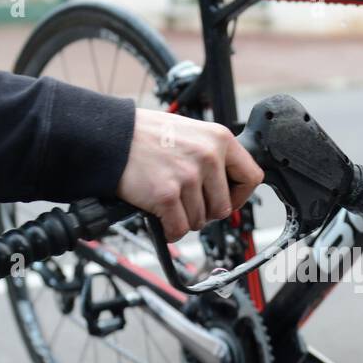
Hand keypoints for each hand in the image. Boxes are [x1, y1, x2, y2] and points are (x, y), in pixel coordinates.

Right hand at [118, 108, 263, 241]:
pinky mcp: (167, 195)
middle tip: (186, 201)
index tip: (226, 199)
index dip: (240, 195)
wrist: (110, 136)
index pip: (252, 177)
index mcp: (219, 138)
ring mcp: (188, 177)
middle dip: (206, 211)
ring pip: (200, 221)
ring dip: (183, 218)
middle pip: (224, 208)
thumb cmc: (146, 135)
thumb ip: (213, 154)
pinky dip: (169, 229)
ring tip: (168, 200)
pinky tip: (160, 216)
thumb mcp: (192, 132)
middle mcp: (208, 156)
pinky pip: (179, 229)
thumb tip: (230, 185)